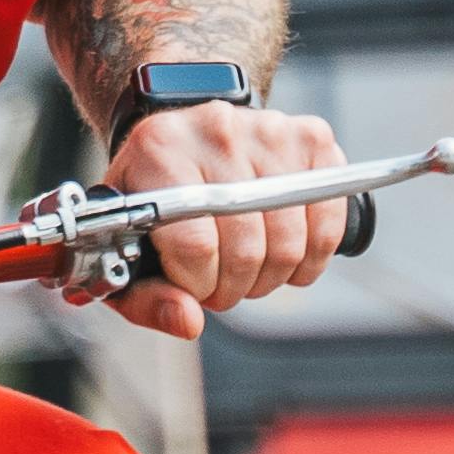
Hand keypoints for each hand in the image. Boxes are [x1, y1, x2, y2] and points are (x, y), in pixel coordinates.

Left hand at [86, 98, 347, 344]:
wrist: (181, 137)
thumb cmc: (152, 198)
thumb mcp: (125, 246)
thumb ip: (145, 297)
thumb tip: (190, 322)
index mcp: (158, 152)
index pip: (195, 245)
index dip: (199, 285)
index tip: (194, 286)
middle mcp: (216, 131)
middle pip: (246, 248)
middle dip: (235, 287)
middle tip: (222, 284)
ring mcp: (269, 131)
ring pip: (289, 243)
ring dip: (271, 277)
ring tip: (247, 270)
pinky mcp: (311, 138)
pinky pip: (328, 222)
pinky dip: (311, 257)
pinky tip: (285, 256)